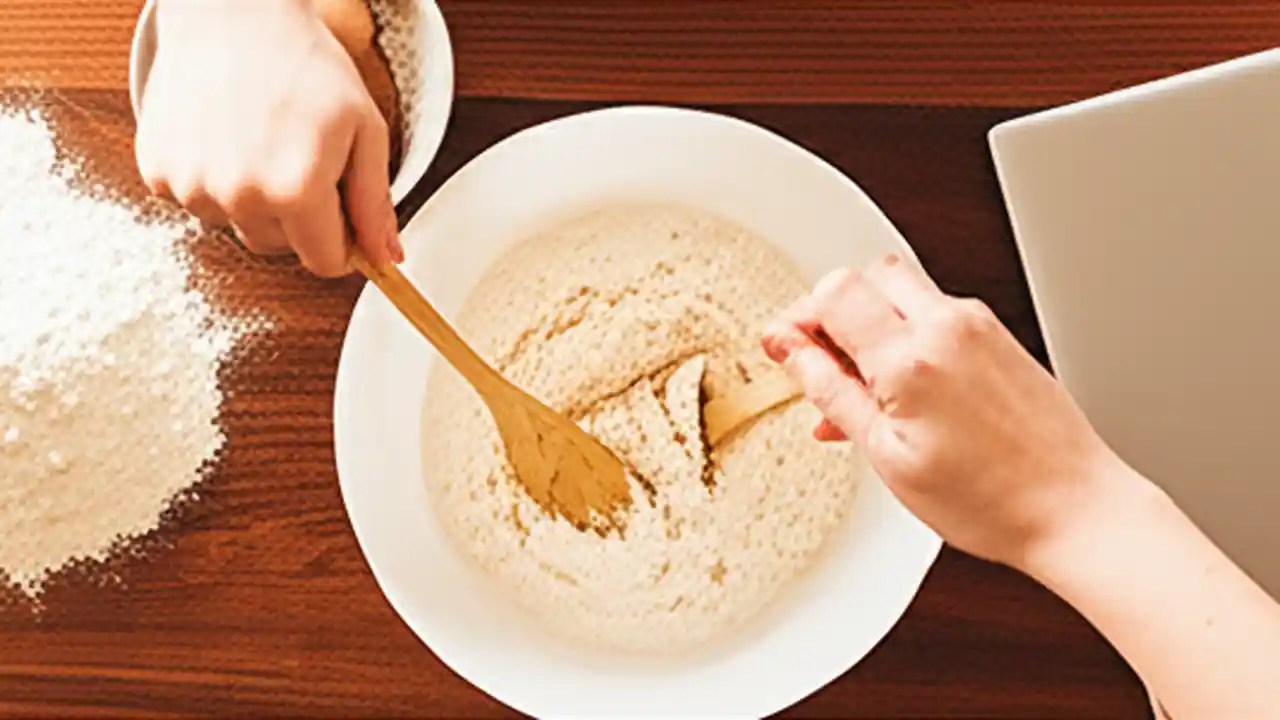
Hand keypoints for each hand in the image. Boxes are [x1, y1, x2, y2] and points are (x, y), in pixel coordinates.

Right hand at [135, 0, 400, 275]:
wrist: (234, 14)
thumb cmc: (306, 65)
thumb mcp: (364, 130)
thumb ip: (374, 203)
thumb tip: (387, 258)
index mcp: (297, 191)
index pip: (325, 262)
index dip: (340, 243)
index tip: (341, 216)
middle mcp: (240, 196)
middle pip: (279, 247)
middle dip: (297, 219)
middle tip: (301, 160)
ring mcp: (192, 186)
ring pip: (236, 225)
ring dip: (252, 199)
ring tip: (261, 141)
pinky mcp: (158, 172)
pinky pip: (196, 201)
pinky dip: (213, 180)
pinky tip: (225, 136)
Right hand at [762, 254, 1130, 567]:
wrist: (1075, 509)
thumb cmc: (989, 499)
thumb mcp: (886, 454)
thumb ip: (831, 392)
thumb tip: (789, 351)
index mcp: (911, 358)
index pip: (833, 293)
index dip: (799, 319)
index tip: (787, 350)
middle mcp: (948, 326)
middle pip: (867, 276)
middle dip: (835, 312)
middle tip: (822, 364)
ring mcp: (980, 327)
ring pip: (902, 293)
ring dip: (872, 326)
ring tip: (865, 394)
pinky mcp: (999, 337)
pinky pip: (936, 316)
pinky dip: (908, 339)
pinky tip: (902, 394)